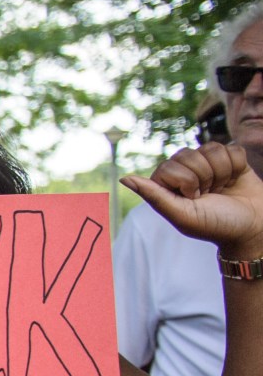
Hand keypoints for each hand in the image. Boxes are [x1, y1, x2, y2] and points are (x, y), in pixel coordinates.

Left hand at [124, 142, 262, 258]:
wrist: (253, 227)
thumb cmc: (216, 225)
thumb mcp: (183, 215)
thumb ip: (155, 196)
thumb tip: (124, 178)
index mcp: (168, 183)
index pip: (170, 165)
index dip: (186, 181)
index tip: (194, 198)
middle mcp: (185, 171)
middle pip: (189, 154)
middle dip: (204, 177)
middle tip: (210, 195)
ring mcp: (208, 163)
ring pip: (211, 148)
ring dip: (221, 172)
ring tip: (222, 189)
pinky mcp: (230, 159)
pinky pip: (231, 148)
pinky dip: (237, 166)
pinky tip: (234, 180)